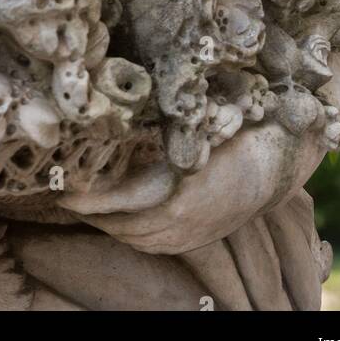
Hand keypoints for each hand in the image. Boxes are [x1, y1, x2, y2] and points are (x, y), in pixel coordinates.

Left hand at [63, 26, 339, 255]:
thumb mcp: (211, 117)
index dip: (91, 201)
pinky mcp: (193, 242)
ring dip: (104, 222)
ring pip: (132, 238)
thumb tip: (130, 96)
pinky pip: (149, 244)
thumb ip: (181, 115)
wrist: (277, 166)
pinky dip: (126, 232)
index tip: (64, 190)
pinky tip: (111, 214)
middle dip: (89, 211)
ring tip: (81, 201)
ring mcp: (189, 235)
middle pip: (122, 224)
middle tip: (62, 190)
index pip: (126, 202)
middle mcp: (184, 218)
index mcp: (185, 187)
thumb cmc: (238, 130)